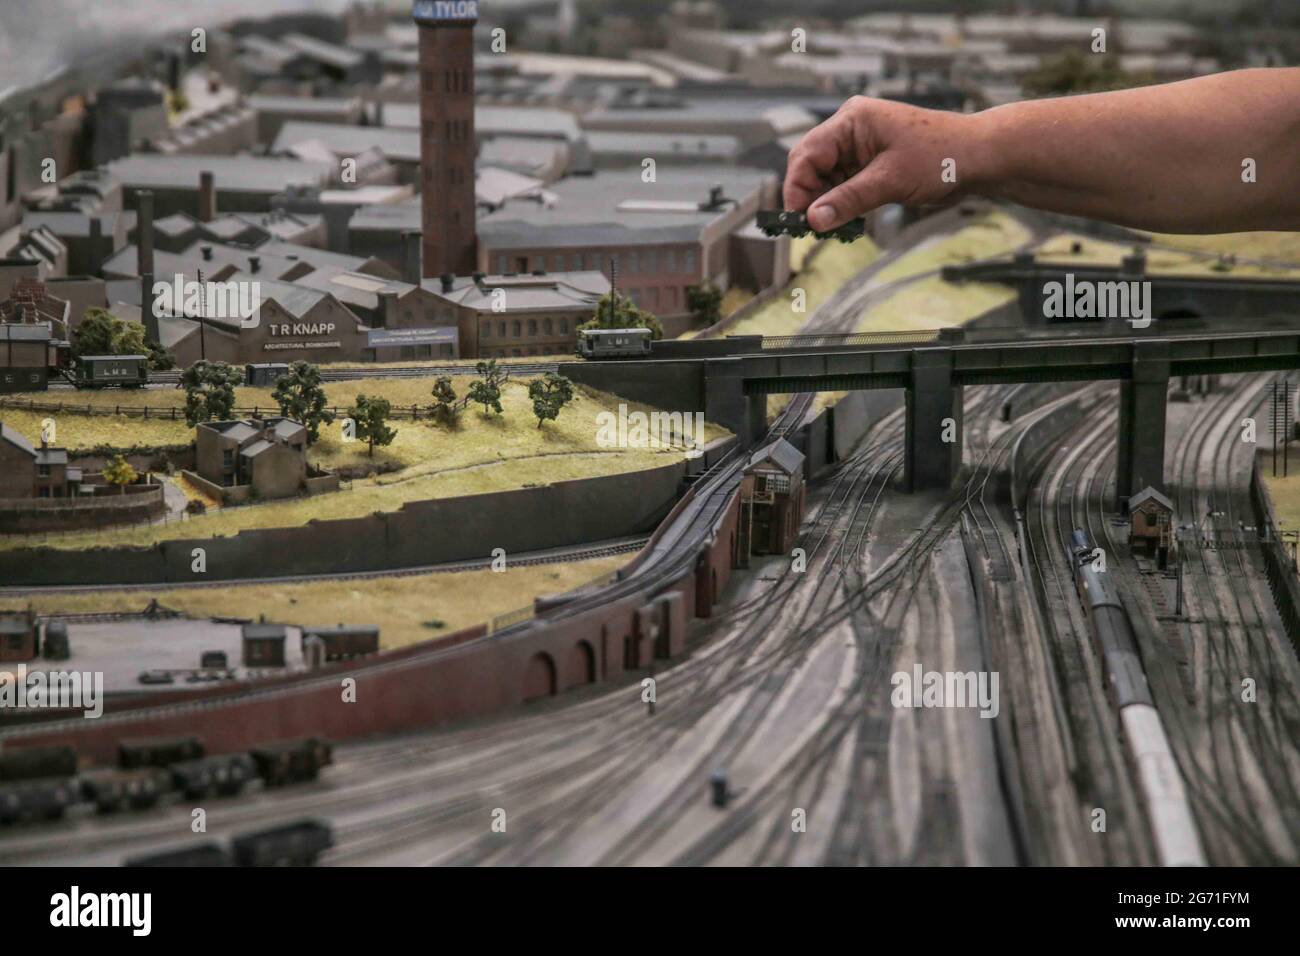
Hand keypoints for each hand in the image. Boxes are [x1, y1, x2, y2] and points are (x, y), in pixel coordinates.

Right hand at [783, 96, 978, 231]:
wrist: (978, 158)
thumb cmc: (940, 157)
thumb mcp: (890, 181)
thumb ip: (848, 200)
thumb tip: (813, 220)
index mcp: (852, 120)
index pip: (807, 154)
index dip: (797, 188)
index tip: (798, 220)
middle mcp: (851, 129)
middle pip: (811, 165)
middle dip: (809, 197)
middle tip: (812, 228)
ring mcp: (860, 146)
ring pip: (825, 178)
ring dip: (825, 204)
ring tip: (834, 227)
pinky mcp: (870, 163)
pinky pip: (843, 184)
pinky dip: (841, 204)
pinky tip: (846, 221)